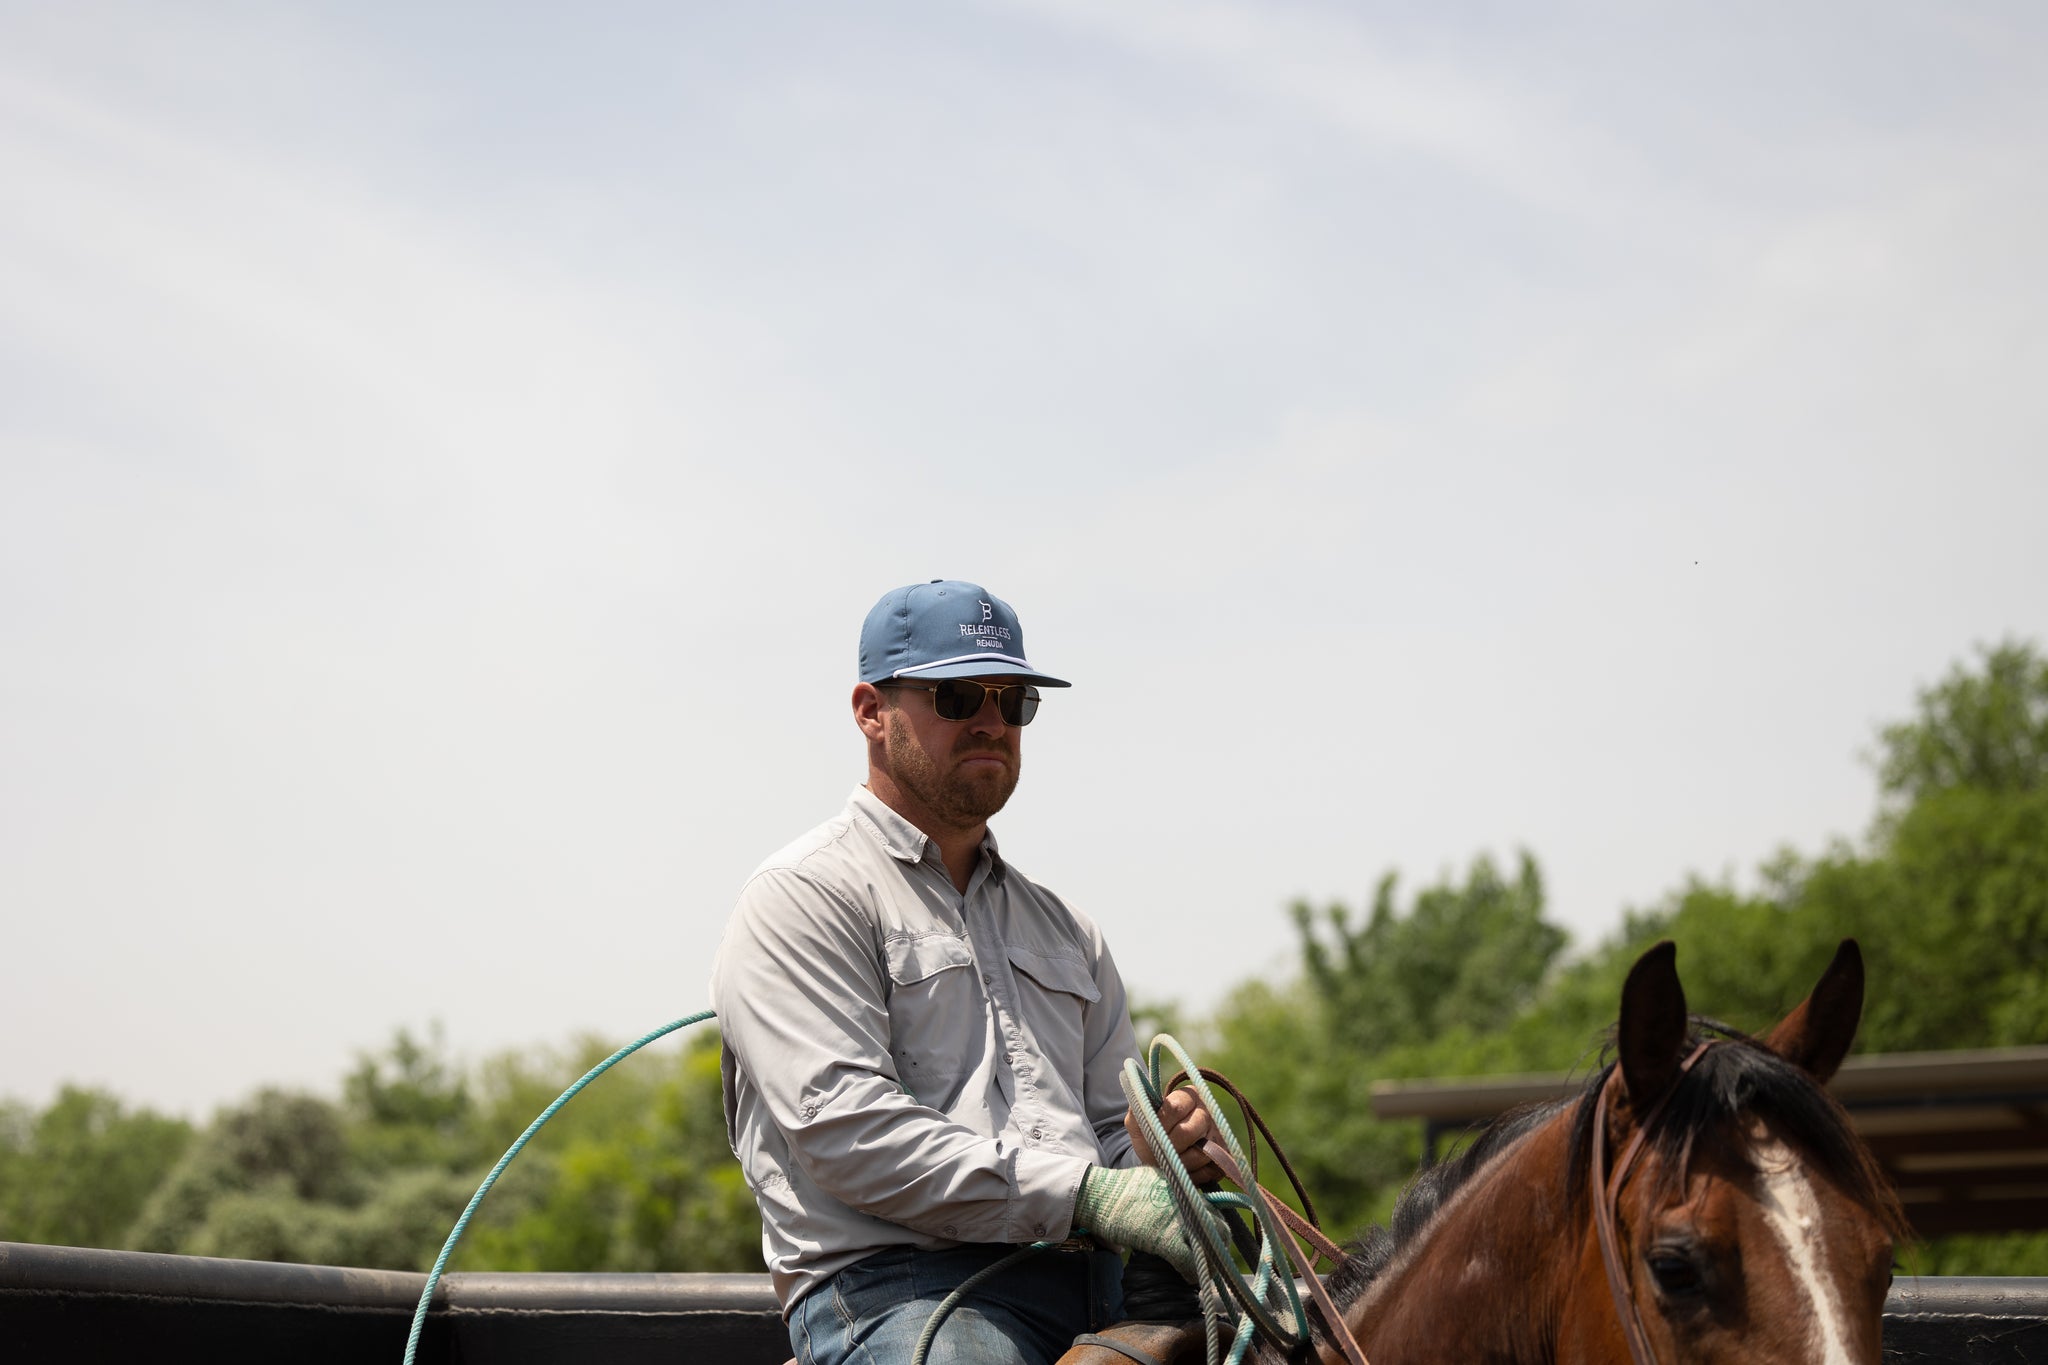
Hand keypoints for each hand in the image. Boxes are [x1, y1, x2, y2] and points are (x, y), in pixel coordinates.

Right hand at [1073, 1165, 1222, 1282]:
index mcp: (1183, 1185)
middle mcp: (1187, 1200)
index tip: (1210, 1242)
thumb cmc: (1117, 1189)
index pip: (1213, 1211)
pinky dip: (1192, 1273)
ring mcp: (1179, 1219)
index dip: (1214, 1230)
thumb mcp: (1151, 1179)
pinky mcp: (1166, 1238)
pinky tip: (1188, 1279)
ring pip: (1211, 1247)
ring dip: (1209, 1265)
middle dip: (1219, 1248)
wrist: (1097, 1195)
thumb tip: (1174, 1203)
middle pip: (1220, 1228)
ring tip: (1202, 1274)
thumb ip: (1169, 1190)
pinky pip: (1191, 1261)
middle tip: (1211, 1262)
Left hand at [1126, 1088, 1221, 1184]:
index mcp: (1188, 1096)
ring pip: (1199, 1154)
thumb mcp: (1138, 1120)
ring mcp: (1219, 1134)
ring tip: (1169, 1163)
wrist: (1163, 1155)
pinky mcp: (1225, 1156)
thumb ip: (1138, 1109)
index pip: (1174, 1108)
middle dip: (1169, 1148)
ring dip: (1179, 1164)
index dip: (1160, 1125)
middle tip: (1159, 1153)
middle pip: (1187, 1132)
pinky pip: (1209, 1170)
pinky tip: (1183, 1173)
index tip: (1152, 1135)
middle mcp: (1208, 1111)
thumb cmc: (1150, 1134)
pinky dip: (1192, 1176)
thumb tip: (1140, 1099)